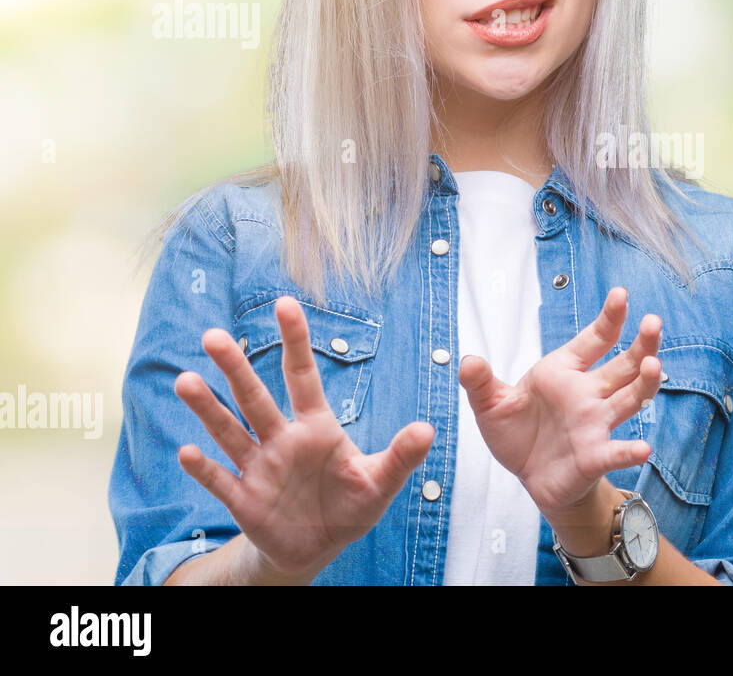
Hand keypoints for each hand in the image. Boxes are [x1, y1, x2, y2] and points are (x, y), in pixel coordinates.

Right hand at [174, 295, 434, 580]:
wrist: (318, 548)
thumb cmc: (349, 506)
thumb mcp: (380, 483)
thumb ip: (400, 456)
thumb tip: (428, 430)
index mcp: (316, 428)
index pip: (303, 376)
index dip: (296, 341)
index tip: (285, 304)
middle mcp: (282, 440)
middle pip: (256, 397)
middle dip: (236, 368)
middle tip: (213, 336)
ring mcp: (259, 468)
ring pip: (230, 432)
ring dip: (208, 409)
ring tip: (185, 380)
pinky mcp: (244, 500)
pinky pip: (221, 481)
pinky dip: (204, 469)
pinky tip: (187, 451)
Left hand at [458, 287, 661, 518]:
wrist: (529, 477)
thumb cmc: (517, 433)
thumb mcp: (491, 405)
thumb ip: (480, 383)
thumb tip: (467, 361)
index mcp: (564, 372)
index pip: (594, 339)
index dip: (609, 317)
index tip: (621, 294)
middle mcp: (588, 394)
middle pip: (624, 364)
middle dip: (642, 344)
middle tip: (653, 322)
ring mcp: (595, 424)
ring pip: (629, 399)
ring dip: (644, 383)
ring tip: (654, 365)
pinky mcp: (595, 457)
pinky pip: (615, 452)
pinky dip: (629, 451)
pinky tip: (642, 449)